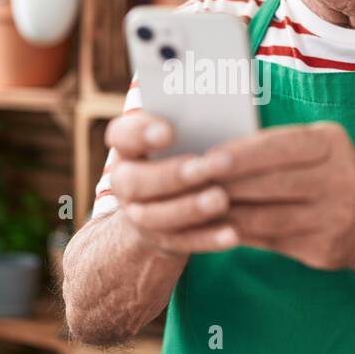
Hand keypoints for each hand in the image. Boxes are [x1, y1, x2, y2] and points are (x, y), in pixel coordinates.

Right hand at [104, 111, 238, 254]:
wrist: (164, 204)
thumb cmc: (185, 152)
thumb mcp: (184, 135)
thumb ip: (194, 123)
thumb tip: (225, 110)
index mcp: (128, 147)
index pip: (122, 135)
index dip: (141, 133)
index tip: (169, 131)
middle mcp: (125, 181)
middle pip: (135, 181)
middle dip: (172, 174)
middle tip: (208, 168)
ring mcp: (138, 214)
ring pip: (154, 216)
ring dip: (189, 207)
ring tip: (220, 199)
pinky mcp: (160, 241)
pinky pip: (180, 243)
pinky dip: (206, 239)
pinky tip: (232, 233)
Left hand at [186, 121, 354, 270]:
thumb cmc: (328, 174)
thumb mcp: (315, 149)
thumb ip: (273, 149)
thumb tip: (212, 153)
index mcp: (331, 143)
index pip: (278, 147)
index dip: (239, 155)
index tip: (205, 159)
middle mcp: (338, 179)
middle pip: (270, 183)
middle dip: (225, 185)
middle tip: (186, 186)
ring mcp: (335, 217)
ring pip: (267, 216)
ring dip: (226, 214)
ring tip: (193, 209)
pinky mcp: (325, 248)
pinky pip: (272, 241)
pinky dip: (241, 235)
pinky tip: (217, 230)